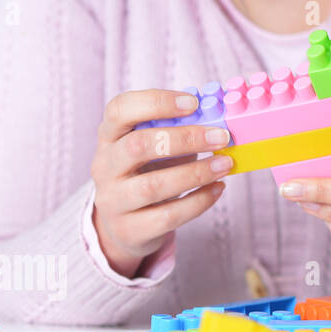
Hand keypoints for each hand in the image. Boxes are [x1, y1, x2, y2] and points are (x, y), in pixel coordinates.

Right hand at [90, 90, 233, 277]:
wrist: (125, 225)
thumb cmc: (147, 173)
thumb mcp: (153, 148)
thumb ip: (177, 129)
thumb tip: (217, 119)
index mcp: (110, 136)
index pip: (119, 109)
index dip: (156, 102)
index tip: (193, 103)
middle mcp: (105, 166)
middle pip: (138, 145)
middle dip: (185, 139)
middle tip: (221, 136)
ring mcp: (114, 200)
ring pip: (153, 185)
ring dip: (196, 173)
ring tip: (225, 164)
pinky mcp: (130, 229)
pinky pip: (167, 216)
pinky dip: (198, 201)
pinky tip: (217, 188)